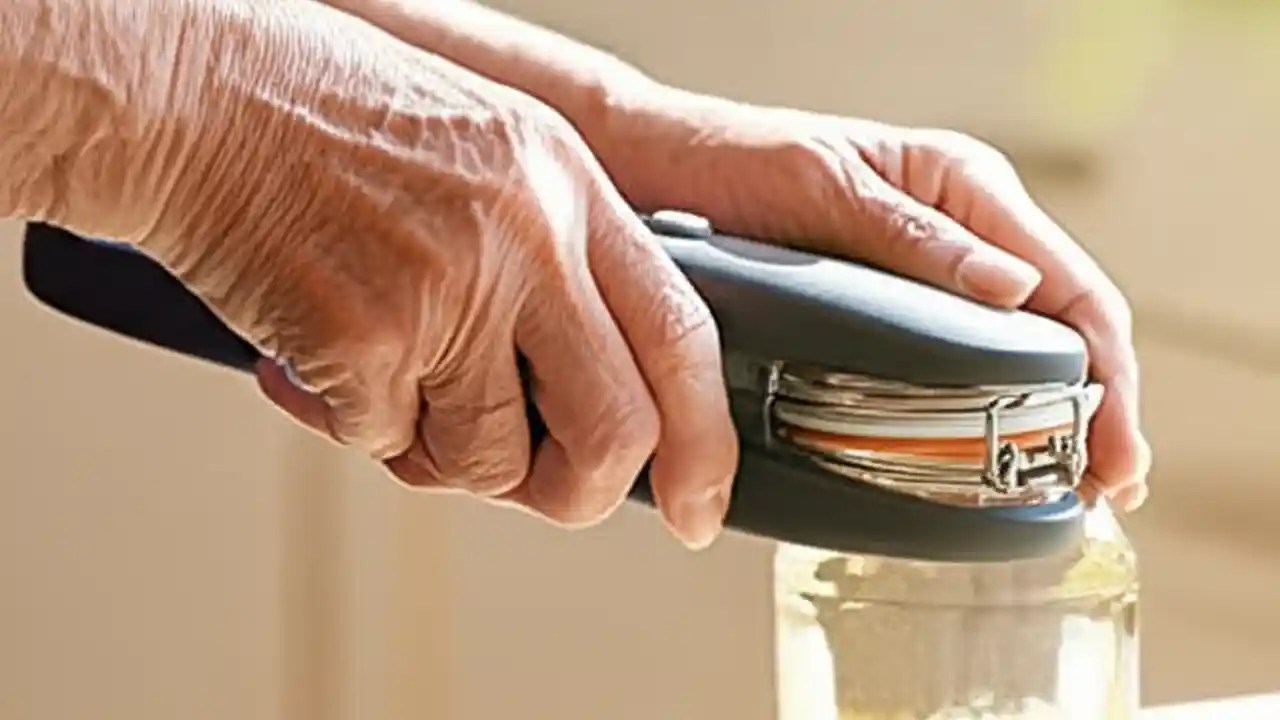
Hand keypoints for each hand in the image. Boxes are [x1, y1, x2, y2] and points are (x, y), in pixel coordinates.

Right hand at [67, 2, 736, 547]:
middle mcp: (526, 238)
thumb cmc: (325, 120)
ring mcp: (449, 289)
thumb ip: (554, 265)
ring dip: (434, 445)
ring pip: (488, 460)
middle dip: (576, 490)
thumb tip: (587, 394)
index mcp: (569, 187)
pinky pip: (385, 443)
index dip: (703, 441)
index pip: (682, 336)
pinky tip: (318, 348)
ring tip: (384, 370)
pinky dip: (351, 419)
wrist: (193, 93)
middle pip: (615, 430)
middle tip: (529, 480)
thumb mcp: (488, 159)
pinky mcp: (364, 337)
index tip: (696, 504)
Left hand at [594, 90, 1150, 510]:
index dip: (1109, 375)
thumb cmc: (726, 158)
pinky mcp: (878, 304)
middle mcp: (955, 230)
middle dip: (1092, 406)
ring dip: (1046, 414)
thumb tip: (1014, 293)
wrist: (648, 167)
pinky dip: (983, 405)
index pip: (1069, 288)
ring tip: (1062, 486)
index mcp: (961, 186)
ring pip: (1012, 348)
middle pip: (1057, 326)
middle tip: (1102, 488)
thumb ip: (915, 237)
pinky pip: (952, 358)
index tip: (1117, 453)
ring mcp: (920, 270)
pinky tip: (987, 450)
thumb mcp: (822, 187)